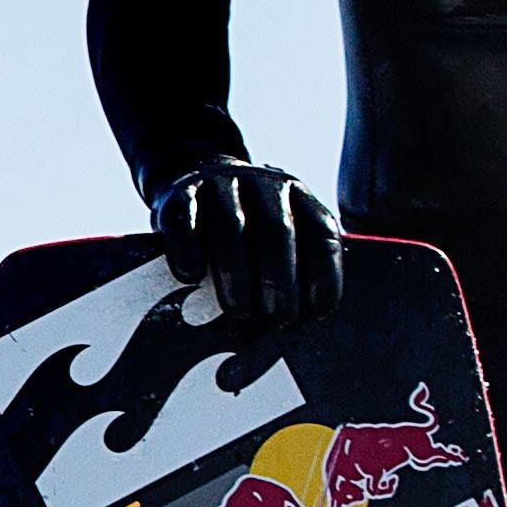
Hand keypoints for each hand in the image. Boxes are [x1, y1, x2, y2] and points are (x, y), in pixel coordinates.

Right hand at [148, 160, 343, 328]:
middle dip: (280, 281)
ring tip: (239, 313)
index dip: (325, 276)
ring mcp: (221, 182)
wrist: (195, 181)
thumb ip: (295, 270)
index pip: (321, 233)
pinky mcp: (181, 192)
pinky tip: (190, 278)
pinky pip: (186, 221)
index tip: (317, 314)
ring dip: (237, 274)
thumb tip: (300, 325)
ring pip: (232, 226)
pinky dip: (188, 251)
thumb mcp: (280, 237)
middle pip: (277, 230)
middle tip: (277, 320)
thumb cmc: (247, 232)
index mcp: (299, 197)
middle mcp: (264, 184)